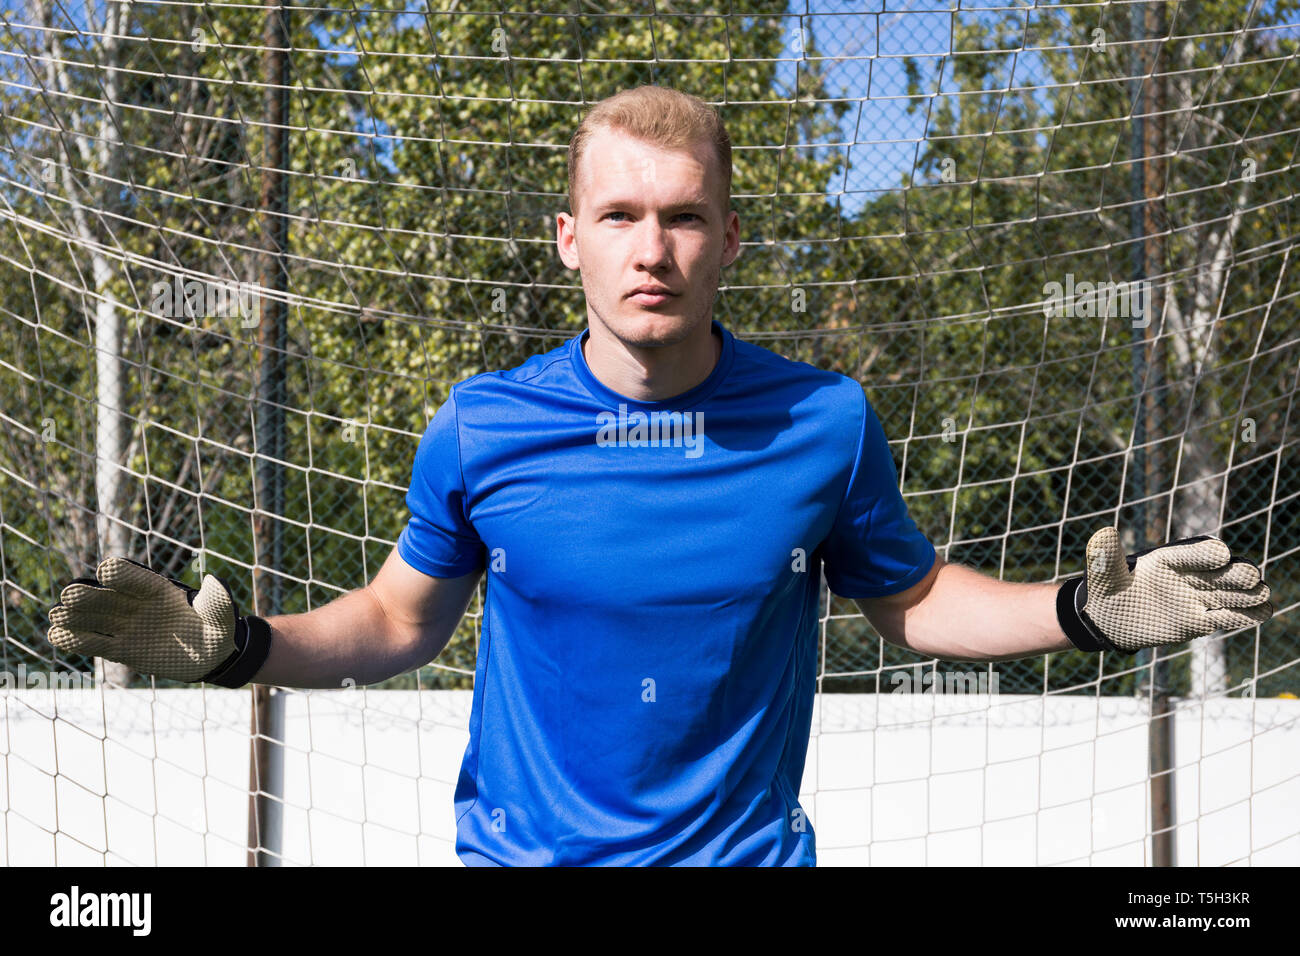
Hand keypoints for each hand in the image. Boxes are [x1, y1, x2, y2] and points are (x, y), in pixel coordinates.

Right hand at [46, 556, 271, 685]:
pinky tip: (56, 635)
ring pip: (96, 619)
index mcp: (161, 590)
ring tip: (56, 615)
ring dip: (76, 617)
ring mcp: (127, 626)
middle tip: (69, 595)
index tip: (106, 571)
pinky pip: (96, 643)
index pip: (138, 579)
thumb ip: (217, 601)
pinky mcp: (122, 649)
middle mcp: (138, 605)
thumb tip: (215, 581)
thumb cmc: (218, 629)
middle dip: (90, 596)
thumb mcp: (222, 616)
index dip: (122, 574)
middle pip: (109, 597)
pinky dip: (76, 640)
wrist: (211, 656)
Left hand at [1057, 526, 1273, 652]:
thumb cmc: (1105, 591)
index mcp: (1165, 560)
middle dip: (1234, 573)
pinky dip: (1245, 615)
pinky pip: (1227, 617)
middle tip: (1250, 576)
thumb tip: (1103, 534)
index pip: (1189, 554)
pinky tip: (1263, 612)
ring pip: (1229, 594)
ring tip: (1262, 592)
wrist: (1109, 619)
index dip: (1204, 554)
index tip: (1221, 553)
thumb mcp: (1102, 576)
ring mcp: (1197, 598)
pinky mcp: (1201, 620)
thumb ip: (1106, 558)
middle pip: (1218, 572)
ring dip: (1246, 593)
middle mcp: (1187, 576)